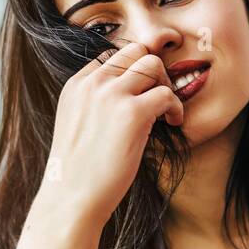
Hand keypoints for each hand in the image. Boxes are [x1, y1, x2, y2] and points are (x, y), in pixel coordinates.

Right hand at [38, 41, 183, 231]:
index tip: (141, 95)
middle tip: (159, 99)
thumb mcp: (78, 126)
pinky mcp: (133, 113)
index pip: (112, 56)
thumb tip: (129, 98)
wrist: (72, 197)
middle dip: (153, 70)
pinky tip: (172, 124)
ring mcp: (111, 96)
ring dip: (166, 84)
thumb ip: (95, 105)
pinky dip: (176, 107)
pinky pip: (167, 93)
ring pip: (153, 64)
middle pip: (135, 51)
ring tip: (166, 112)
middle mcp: (92, 84)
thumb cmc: (79, 172)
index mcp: (76, 85)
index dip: (132, 73)